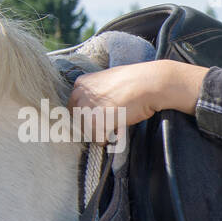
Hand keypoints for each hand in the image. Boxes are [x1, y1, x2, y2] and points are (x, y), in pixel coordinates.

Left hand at [67, 60, 208, 139]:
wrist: (148, 83)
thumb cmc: (135, 81)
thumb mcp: (109, 80)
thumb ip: (98, 92)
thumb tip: (98, 106)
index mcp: (82, 83)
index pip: (73, 106)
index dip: (83, 116)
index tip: (93, 122)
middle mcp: (81, 95)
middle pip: (77, 120)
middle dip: (89, 127)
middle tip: (103, 130)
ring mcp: (88, 107)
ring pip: (86, 130)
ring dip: (97, 134)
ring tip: (111, 131)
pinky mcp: (98, 120)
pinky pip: (96, 137)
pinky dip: (105, 140)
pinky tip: (115, 134)